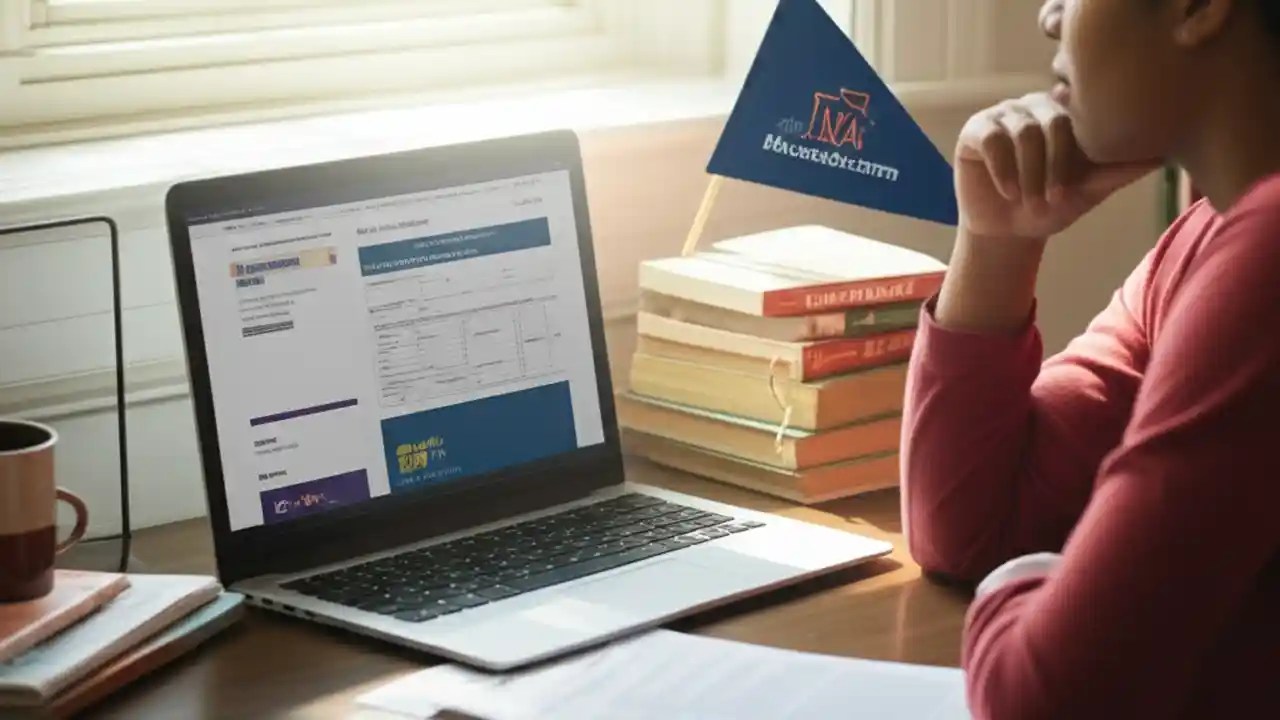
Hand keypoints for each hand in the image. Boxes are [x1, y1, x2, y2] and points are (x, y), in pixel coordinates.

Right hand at [955, 92, 1158, 239]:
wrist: (1008, 231)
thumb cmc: (1050, 206)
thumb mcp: (1089, 190)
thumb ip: (1119, 170)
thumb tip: (1163, 155)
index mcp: (1066, 113)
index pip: (1080, 118)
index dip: (1077, 156)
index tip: (1073, 192)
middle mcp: (1035, 106)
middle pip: (1051, 122)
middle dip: (1053, 167)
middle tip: (1053, 199)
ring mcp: (1003, 115)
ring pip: (1022, 132)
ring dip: (1028, 173)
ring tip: (1030, 201)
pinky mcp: (975, 130)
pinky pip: (991, 140)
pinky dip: (1002, 169)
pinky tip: (1008, 192)